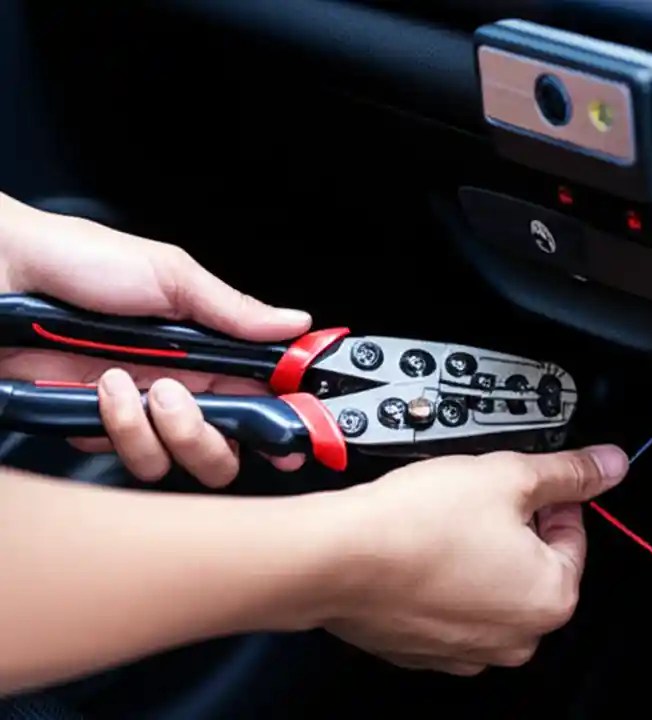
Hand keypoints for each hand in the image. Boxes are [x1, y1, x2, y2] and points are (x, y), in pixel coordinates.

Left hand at [0, 194, 312, 485]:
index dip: (284, 416)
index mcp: (204, 348)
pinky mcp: (92, 426)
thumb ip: (233, 307)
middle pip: (225, 449)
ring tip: (144, 384)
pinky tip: (104, 386)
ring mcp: (135, 410)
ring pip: (176, 461)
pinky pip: (123, 455)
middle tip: (195, 401)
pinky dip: (117, 425)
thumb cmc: (75, 259)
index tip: (296, 422)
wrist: (2, 272)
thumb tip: (294, 323)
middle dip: (217, 438)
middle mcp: (176, 384)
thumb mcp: (169, 273)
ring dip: (162, 428)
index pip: (261, 393)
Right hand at [323, 445, 629, 674]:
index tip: (527, 481)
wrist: (336, 558)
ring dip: (480, 553)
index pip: (574, 535)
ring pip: (492, 588)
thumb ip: (569, 472)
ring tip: (448, 520)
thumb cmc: (417, 524)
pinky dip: (445, 580)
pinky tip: (424, 548)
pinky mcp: (425, 651)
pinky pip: (451, 609)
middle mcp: (517, 638)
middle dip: (516, 528)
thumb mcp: (509, 475)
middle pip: (535, 565)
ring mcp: (469, 651)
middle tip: (483, 498)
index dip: (551, 497)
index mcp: (553, 598)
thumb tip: (607, 465)